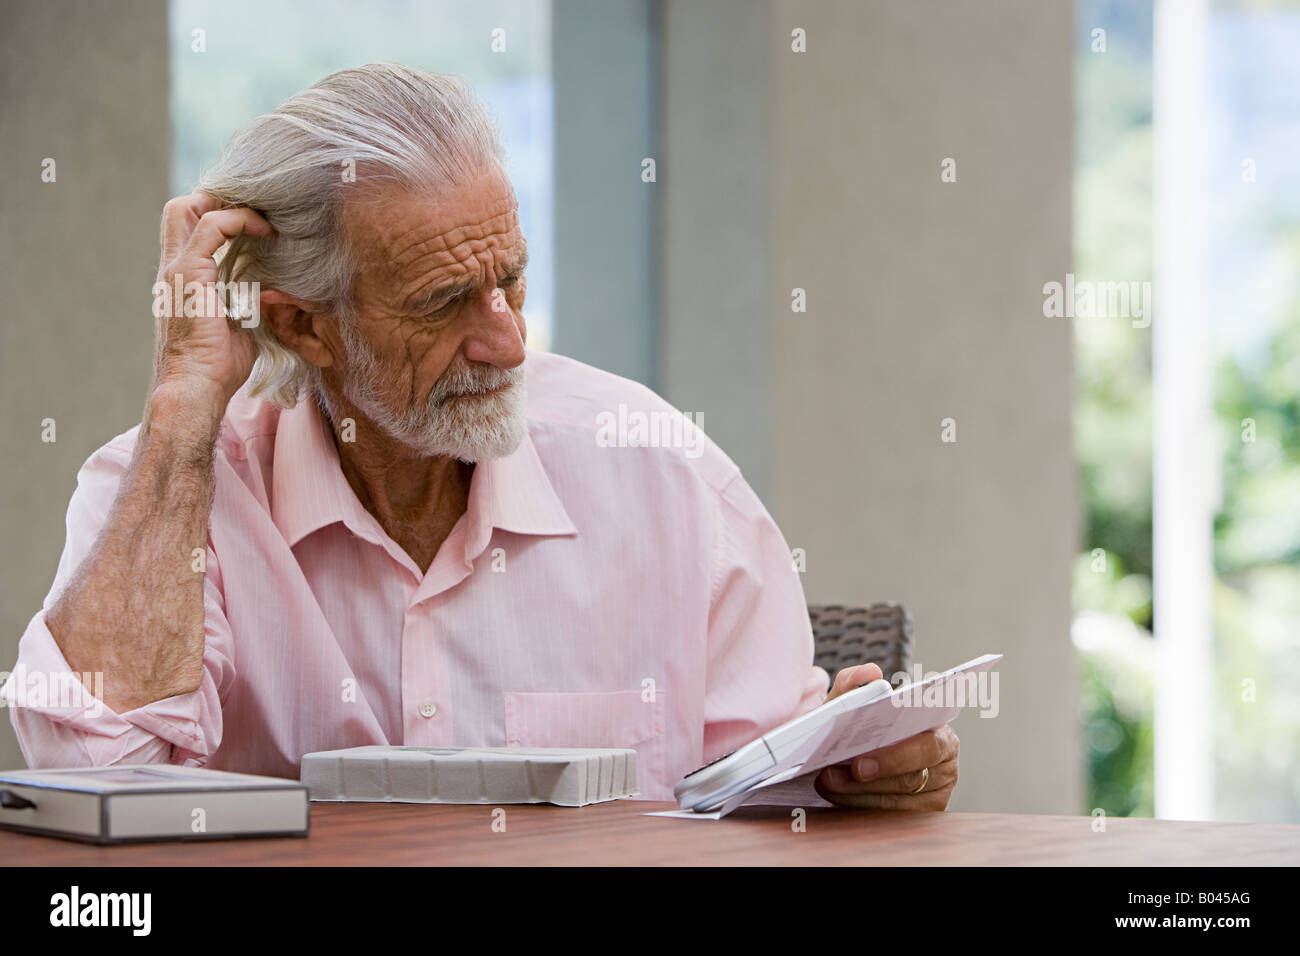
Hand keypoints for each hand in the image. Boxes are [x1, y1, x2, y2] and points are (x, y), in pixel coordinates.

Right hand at [152, 192, 273, 405]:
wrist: (197, 388)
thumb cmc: (218, 367)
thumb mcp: (238, 326)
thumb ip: (247, 303)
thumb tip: (274, 296)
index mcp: (181, 279)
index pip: (186, 228)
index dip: (215, 211)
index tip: (254, 216)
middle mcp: (172, 268)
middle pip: (179, 208)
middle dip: (216, 197)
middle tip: (256, 206)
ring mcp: (177, 269)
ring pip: (189, 207)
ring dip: (230, 203)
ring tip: (264, 213)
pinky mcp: (189, 273)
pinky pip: (212, 226)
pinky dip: (240, 219)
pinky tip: (265, 230)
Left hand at [813, 662, 959, 810]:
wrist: (852, 758)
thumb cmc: (862, 729)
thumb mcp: (853, 706)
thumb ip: (854, 685)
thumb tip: (870, 672)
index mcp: (937, 731)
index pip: (930, 744)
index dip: (897, 756)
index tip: (860, 762)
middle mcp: (943, 765)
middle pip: (911, 777)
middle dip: (872, 776)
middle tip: (839, 772)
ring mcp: (935, 795)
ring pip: (897, 802)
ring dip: (858, 794)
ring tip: (827, 781)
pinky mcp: (920, 817)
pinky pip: (889, 818)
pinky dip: (860, 807)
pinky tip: (836, 797)